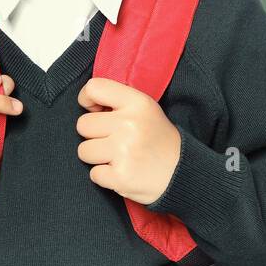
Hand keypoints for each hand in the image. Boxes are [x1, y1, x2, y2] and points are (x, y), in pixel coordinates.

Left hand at [75, 77, 180, 204]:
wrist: (182, 172)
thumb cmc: (158, 140)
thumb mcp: (146, 110)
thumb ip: (119, 102)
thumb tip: (87, 105)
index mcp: (138, 103)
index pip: (94, 88)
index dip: (87, 99)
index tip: (96, 111)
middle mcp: (130, 124)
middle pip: (83, 125)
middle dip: (94, 135)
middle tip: (116, 141)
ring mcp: (124, 151)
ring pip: (84, 151)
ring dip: (98, 157)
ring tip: (120, 157)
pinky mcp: (121, 177)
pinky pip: (94, 174)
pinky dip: (106, 177)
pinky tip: (123, 172)